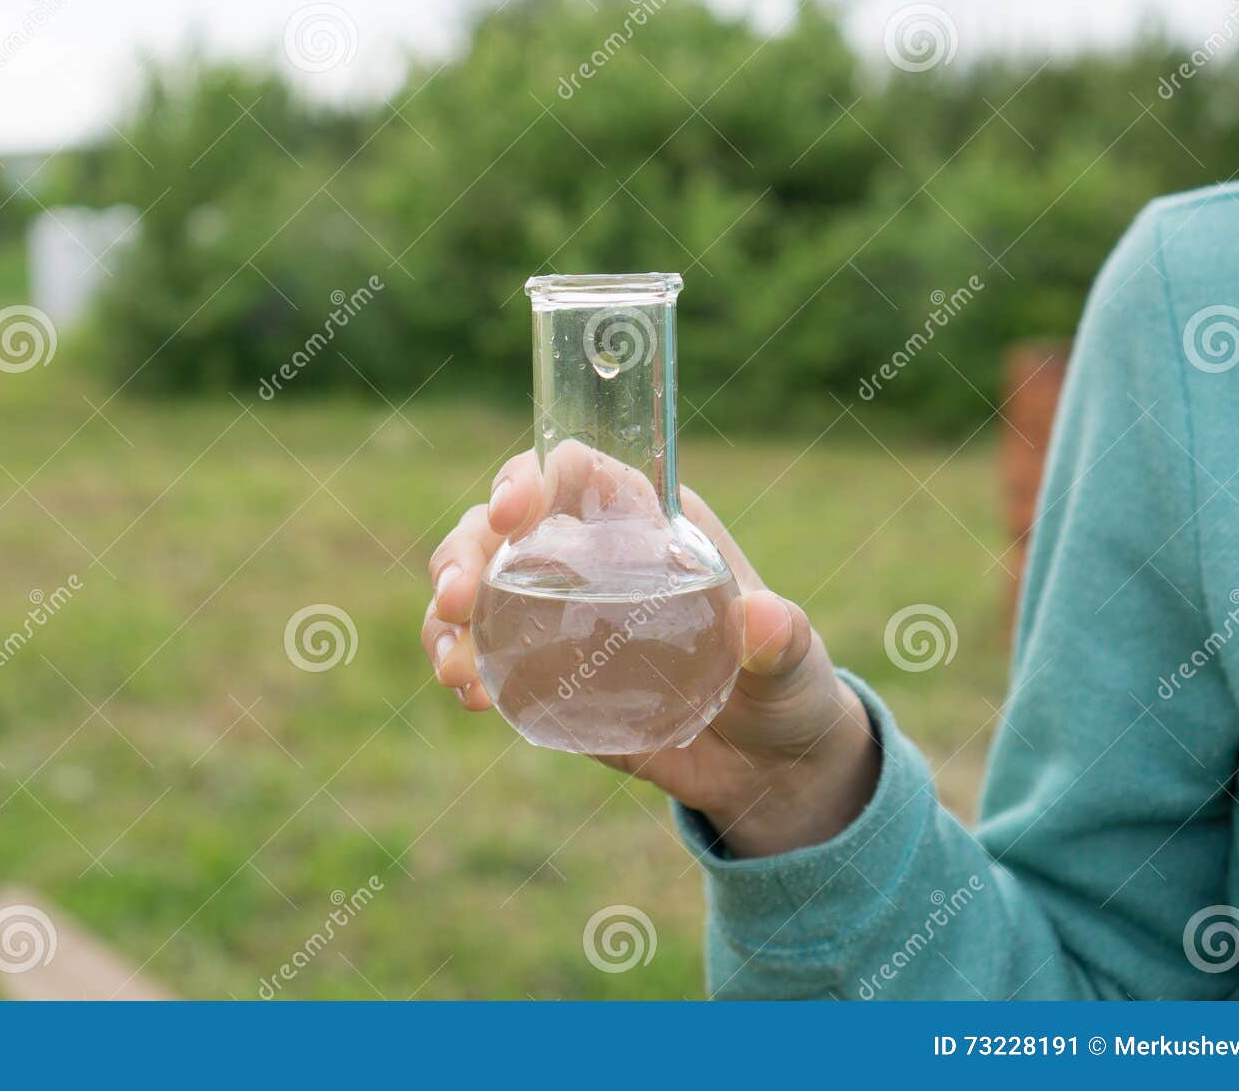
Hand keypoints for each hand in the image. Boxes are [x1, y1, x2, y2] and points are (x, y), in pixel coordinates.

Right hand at [422, 448, 879, 857]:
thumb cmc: (786, 688)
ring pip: (474, 584)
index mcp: (646, 523)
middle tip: (456, 603)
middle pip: (499, 526)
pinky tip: (468, 696)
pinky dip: (458, 663)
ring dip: (446, 617)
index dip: (528, 477)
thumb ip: (783, 641)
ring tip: (453, 667)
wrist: (765, 766)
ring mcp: (556, 613)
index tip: (510, 515)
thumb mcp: (792, 662)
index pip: (570, 472)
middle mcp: (590, 555)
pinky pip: (480, 650)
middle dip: (463, 553)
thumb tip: (763, 621)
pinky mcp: (540, 671)